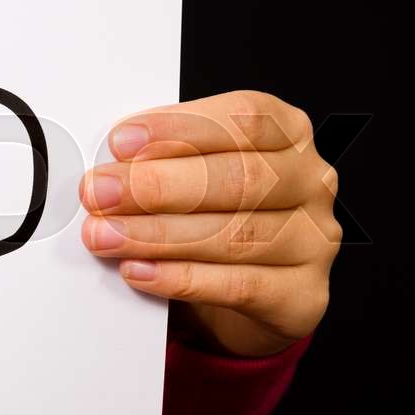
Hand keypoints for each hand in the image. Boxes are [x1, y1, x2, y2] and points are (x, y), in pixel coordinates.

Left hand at [78, 90, 340, 356]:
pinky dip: (181, 278)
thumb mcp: (196, 173)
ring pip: (234, 235)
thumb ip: (166, 158)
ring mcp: (314, 241)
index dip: (178, 128)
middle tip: (100, 193)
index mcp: (289, 133)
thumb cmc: (219, 215)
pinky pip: (239, 286)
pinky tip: (140, 271)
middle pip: (239, 177)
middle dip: (158, 186)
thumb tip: (111, 164)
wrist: (250, 294)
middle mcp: (311, 181)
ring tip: (105, 235)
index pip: (244, 118)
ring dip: (157, 235)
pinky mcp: (303, 295)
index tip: (121, 142)